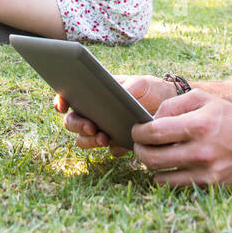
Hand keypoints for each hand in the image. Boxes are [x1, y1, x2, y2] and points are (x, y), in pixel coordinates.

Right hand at [55, 76, 177, 155]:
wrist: (170, 106)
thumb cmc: (151, 89)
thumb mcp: (141, 82)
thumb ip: (128, 87)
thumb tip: (116, 94)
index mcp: (94, 93)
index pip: (70, 97)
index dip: (60, 101)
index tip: (62, 105)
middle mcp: (95, 112)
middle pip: (72, 121)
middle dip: (77, 125)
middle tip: (90, 126)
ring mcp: (104, 129)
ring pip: (84, 140)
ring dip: (88, 140)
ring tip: (103, 137)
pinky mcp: (118, 144)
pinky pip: (109, 150)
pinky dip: (111, 147)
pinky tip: (117, 143)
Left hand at [131, 89, 231, 186]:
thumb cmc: (226, 117)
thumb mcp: (202, 98)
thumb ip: (173, 104)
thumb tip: (150, 119)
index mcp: (198, 125)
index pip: (154, 132)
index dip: (138, 132)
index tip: (136, 130)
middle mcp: (201, 150)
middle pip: (152, 157)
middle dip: (139, 150)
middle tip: (140, 144)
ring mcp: (205, 171)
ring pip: (159, 176)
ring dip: (150, 165)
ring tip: (154, 154)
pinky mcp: (209, 185)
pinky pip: (174, 186)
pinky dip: (165, 177)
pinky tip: (169, 166)